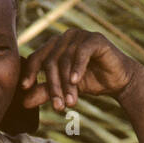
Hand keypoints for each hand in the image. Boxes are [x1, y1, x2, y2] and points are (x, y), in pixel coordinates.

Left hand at [20, 29, 138, 111]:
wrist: (119, 81)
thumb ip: (45, 92)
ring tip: (71, 102)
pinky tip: (76, 81)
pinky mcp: (95, 39)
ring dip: (67, 83)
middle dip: (54, 86)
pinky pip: (82, 52)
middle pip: (51, 61)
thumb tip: (23, 103)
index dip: (30, 72)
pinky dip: (78, 67)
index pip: (37, 57)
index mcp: (55, 46)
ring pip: (65, 60)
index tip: (25, 88)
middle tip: (58, 107)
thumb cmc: (91, 81)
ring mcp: (80, 35)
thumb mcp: (65, 88)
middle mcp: (65, 37)